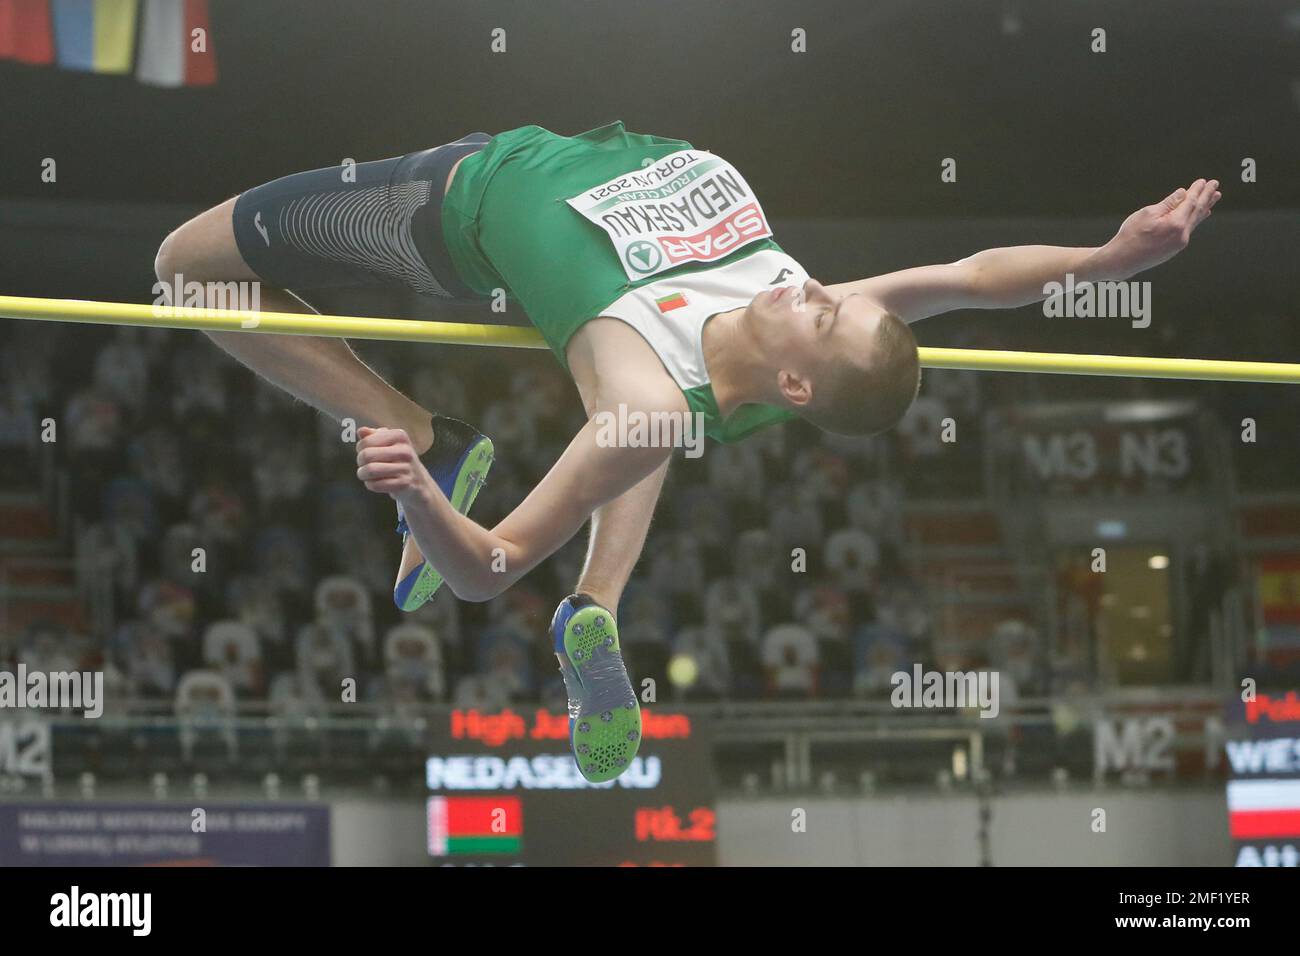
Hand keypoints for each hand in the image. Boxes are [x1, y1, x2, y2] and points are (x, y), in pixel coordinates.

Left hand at [356, 426, 430, 499]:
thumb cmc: (398, 460)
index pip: (366, 441)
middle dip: (360, 463)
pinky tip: (376, 482)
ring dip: (363, 475)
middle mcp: (404, 450)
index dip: (360, 449)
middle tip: (365, 465)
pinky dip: (371, 485)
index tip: (366, 452)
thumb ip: (372, 435)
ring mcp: (406, 468)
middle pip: (366, 455)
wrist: (419, 481)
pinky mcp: (404, 484)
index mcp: (399, 436)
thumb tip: (361, 431)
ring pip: (370, 470)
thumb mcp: (388, 443)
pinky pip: (376, 485)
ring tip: (367, 475)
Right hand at [1102, 179, 1220, 277]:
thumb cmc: (1131, 235)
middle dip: (1206, 196)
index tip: (1203, 181)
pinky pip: (1190, 229)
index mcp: (1175, 224)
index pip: (1191, 202)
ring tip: (1215, 197)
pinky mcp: (1175, 248)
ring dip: (1205, 207)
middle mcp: (1182, 234)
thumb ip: (1168, 203)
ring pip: (1195, 220)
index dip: (1197, 190)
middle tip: (1215, 184)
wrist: (1122, 260)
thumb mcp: (1147, 213)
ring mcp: (1180, 243)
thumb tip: (1183, 193)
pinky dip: (1197, 218)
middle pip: (1197, 211)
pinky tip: (1202, 214)